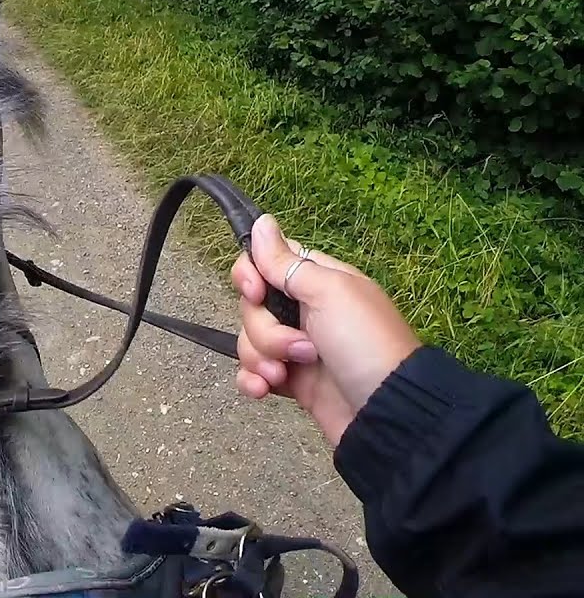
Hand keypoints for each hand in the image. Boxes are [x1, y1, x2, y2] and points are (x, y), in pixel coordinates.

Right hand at [232, 215, 421, 444]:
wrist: (385, 413)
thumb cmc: (364, 345)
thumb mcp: (329, 293)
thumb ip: (286, 261)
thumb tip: (261, 221)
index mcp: (318, 281)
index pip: (266, 262)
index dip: (251, 275)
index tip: (256, 292)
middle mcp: (305, 310)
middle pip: (252, 305)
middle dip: (263, 329)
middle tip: (299, 346)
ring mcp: (296, 347)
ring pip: (249, 339)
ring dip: (260, 357)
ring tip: (286, 375)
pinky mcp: (290, 380)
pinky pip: (252, 372)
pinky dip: (253, 381)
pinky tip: (265, 390)